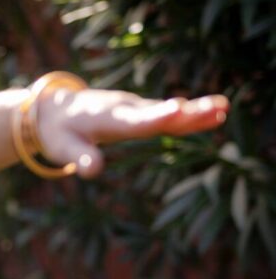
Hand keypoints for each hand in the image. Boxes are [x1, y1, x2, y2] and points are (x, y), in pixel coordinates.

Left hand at [36, 89, 229, 178]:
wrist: (55, 109)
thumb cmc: (59, 131)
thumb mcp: (62, 147)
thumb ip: (79, 158)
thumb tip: (92, 171)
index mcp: (106, 117)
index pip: (134, 120)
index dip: (155, 117)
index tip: (177, 109)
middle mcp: (125, 108)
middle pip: (158, 113)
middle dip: (186, 113)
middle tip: (216, 108)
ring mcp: (135, 107)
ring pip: (167, 111)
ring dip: (195, 111)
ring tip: (224, 108)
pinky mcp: (141, 110)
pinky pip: (168, 113)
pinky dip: (190, 113)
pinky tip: (218, 112)